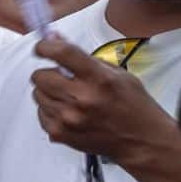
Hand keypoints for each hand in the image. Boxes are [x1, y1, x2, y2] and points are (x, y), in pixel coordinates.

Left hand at [31, 38, 180, 181]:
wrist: (143, 142)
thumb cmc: (134, 107)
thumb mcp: (117, 73)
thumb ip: (83, 56)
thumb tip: (54, 39)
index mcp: (98, 79)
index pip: (60, 53)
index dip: (45, 46)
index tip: (42, 47)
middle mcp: (82, 99)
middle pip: (40, 76)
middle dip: (47, 73)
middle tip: (60, 77)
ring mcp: (69, 118)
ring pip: (37, 94)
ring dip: (48, 92)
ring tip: (68, 97)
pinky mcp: (61, 134)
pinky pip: (40, 113)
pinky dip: (50, 110)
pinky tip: (68, 111)